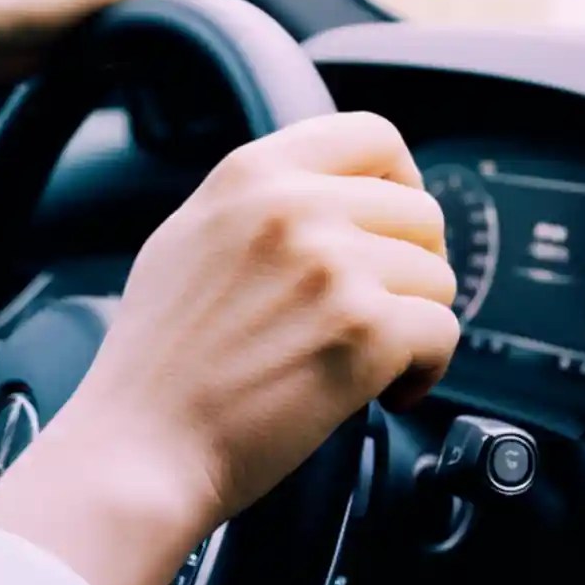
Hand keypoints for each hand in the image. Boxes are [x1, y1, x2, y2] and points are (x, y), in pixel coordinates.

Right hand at [0, 113, 457, 584]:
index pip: (374, 136)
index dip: (402, 183)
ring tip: (367, 360)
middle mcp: (295, 208)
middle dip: (412, 268)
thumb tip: (331, 197)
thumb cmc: (159, 364)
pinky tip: (381, 391)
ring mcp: (334, 266)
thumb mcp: (190, 240)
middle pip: (420, 213)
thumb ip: (260, 203)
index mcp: (252, 174)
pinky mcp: (365, 331)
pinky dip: (424, 371)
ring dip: (414, 325)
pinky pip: (443, 334)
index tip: (396, 227)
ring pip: (438, 278)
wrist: (141, 448)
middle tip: (381, 311)